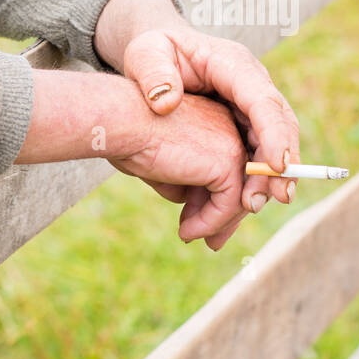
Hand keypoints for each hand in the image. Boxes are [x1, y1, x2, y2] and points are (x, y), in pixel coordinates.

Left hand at [95, 0, 300, 209]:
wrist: (156, 61)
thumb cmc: (153, 53)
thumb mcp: (145, 54)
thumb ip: (153, 72)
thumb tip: (165, 102)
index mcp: (233, 64)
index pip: (263, 99)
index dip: (275, 133)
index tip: (277, 166)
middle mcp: (251, 85)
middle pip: (279, 126)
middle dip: (280, 164)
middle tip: (275, 198)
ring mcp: (249, 107)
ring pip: (272, 145)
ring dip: (268, 179)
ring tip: (249, 208)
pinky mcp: (242, 125)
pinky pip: (255, 155)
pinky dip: (251, 181)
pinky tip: (238, 207)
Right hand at [106, 86, 254, 250]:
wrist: (121, 121)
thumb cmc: (129, 134)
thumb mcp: (162, 159)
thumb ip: (183, 177)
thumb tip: (193, 203)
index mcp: (213, 119)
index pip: (224, 164)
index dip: (211, 195)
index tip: (191, 216)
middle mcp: (229, 126)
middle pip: (238, 180)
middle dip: (221, 214)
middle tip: (207, 239)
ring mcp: (231, 143)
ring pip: (237, 195)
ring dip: (214, 223)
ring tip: (189, 235)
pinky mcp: (227, 162)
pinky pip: (228, 205)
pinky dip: (209, 223)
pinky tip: (186, 231)